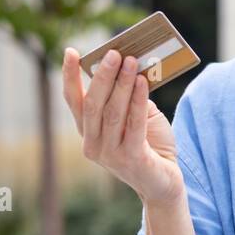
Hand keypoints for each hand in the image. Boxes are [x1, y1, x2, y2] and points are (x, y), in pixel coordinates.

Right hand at [61, 47, 184, 206]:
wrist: (163, 182)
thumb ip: (128, 97)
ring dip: (122, 84)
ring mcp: (110, 154)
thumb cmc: (150, 145)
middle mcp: (93, 144)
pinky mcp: (131, 159)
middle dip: (102, 76)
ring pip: (112, 112)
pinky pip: (134, 125)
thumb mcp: (135, 117)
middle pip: (93, 104)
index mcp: (88, 132)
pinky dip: (137, 101)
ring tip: (131, 61)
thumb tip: (129, 65)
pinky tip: (142, 82)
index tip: (70, 52)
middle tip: (113, 53)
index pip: (74, 101)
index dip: (70, 76)